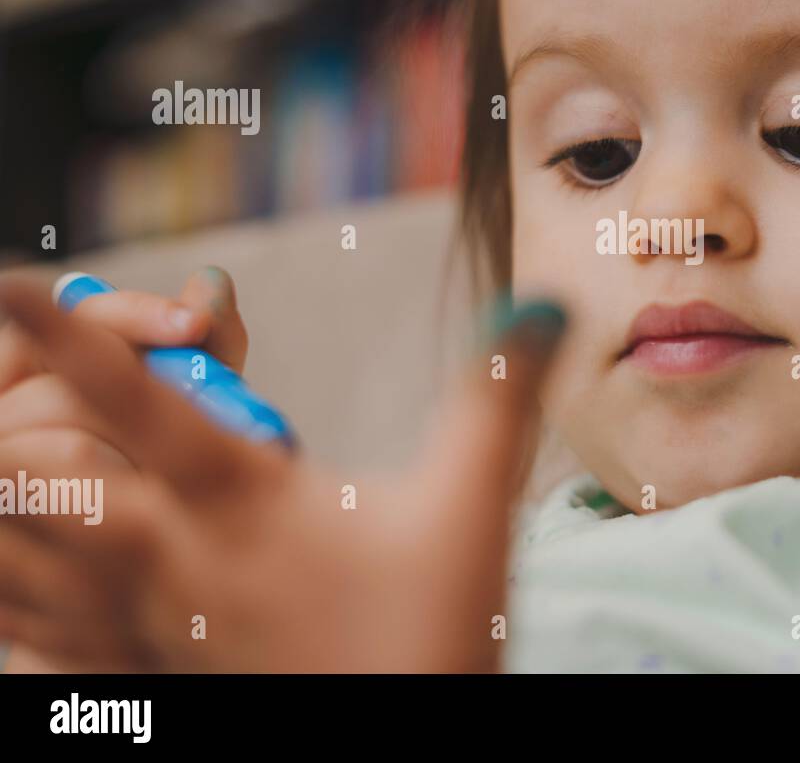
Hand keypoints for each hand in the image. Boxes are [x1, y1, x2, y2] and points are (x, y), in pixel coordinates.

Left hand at [0, 275, 564, 671]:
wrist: (398, 758)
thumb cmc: (433, 636)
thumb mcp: (472, 506)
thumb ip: (499, 394)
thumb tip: (544, 301)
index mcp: (242, 499)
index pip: (136, 397)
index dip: (70, 333)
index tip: (14, 285)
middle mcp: (172, 554)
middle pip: (37, 471)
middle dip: (25, 416)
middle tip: (48, 379)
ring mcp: (150, 617)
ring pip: (23, 551)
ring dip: (20, 494)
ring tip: (37, 455)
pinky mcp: (151, 666)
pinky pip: (44, 623)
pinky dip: (26, 579)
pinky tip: (44, 557)